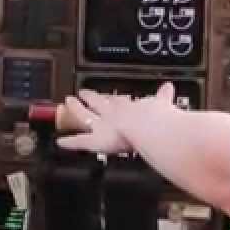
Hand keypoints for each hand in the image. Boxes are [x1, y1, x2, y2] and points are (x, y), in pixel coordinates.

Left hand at [57, 82, 176, 154]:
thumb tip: (169, 87)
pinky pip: (80, 142)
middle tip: (83, 93)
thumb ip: (164, 96)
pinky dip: (70, 142)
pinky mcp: (97, 140)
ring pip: (85, 116)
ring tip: (68, 103)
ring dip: (76, 109)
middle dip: (91, 98)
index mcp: (129, 106)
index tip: (110, 96)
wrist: (149, 128)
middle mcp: (113, 114)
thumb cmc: (157, 119)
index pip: (118, 101)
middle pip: (99, 103)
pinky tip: (60, 142)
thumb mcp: (163, 104)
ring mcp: (103, 126)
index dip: (113, 98)